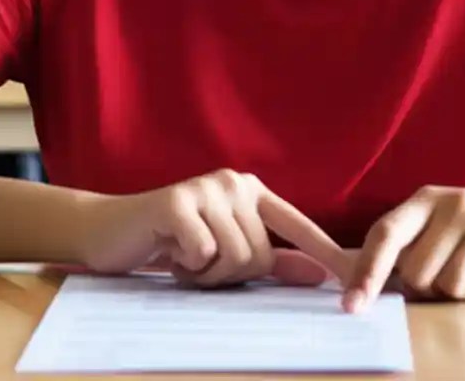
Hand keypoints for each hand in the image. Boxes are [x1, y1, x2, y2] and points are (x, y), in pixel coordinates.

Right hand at [78, 169, 351, 288]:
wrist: (107, 233)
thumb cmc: (170, 246)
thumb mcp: (224, 255)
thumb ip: (272, 262)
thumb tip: (319, 275)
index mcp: (251, 192)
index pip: (299, 227)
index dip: (327, 255)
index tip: (357, 281)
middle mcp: (234, 183)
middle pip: (261, 257)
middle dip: (228, 275)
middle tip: (195, 263)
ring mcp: (206, 188)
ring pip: (236, 258)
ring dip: (205, 274)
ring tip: (180, 256)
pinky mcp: (178, 201)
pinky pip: (205, 253)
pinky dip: (186, 265)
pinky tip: (166, 249)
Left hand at [344, 186, 464, 311]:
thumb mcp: (440, 233)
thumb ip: (403, 253)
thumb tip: (354, 288)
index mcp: (428, 199)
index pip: (386, 234)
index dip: (367, 272)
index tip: (352, 306)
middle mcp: (458, 201)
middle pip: (419, 272)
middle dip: (432, 288)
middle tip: (454, 274)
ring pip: (453, 284)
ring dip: (464, 293)